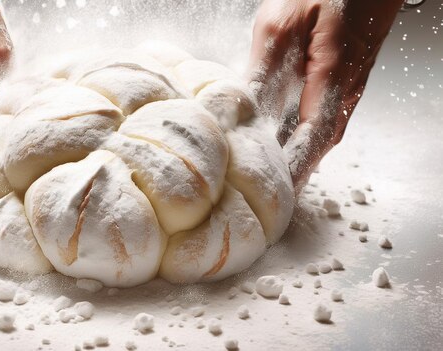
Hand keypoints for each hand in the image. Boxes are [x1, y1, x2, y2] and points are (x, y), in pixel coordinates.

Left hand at [247, 0, 402, 191]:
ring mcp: (348, 83)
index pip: (312, 136)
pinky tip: (289, 140)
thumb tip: (245, 103)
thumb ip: (264, 64)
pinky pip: (325, 114)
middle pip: (321, 141)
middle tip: (273, 195)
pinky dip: (306, 134)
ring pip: (324, 130)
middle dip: (297, 169)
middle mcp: (346, 87)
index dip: (294, 165)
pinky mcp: (343, 76)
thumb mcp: (282, 22)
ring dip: (302, 154)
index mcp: (333, 76)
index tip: (277, 189)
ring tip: (278, 178)